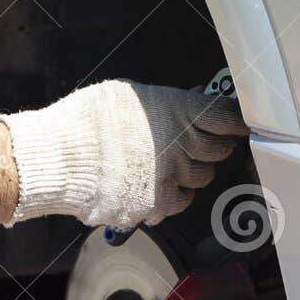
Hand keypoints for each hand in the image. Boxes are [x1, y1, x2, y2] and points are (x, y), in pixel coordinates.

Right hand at [0, 80, 247, 229]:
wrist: (62, 158)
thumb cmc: (87, 122)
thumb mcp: (127, 96)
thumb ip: (163, 103)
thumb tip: (186, 101)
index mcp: (177, 110)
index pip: (226, 116)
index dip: (234, 121)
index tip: (237, 124)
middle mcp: (181, 143)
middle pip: (218, 149)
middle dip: (212, 146)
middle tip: (200, 144)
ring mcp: (172, 176)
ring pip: (201, 177)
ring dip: (192, 171)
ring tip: (170, 165)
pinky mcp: (158, 203)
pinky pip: (181, 202)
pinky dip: (174, 195)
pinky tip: (158, 185)